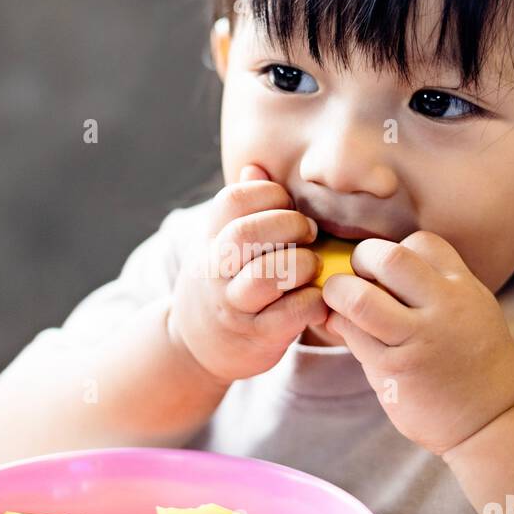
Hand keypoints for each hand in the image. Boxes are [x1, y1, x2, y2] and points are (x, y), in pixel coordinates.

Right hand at [167, 163, 328, 385]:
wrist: (195, 346)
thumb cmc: (223, 283)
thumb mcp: (219, 243)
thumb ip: (240, 208)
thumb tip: (256, 167)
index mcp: (208, 238)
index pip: (233, 200)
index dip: (268, 194)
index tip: (288, 205)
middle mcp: (214, 269)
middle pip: (246, 233)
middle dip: (288, 225)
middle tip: (309, 232)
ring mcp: (233, 305)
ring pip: (266, 276)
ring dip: (301, 264)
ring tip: (313, 264)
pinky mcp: (256, 336)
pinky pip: (289, 314)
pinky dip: (312, 301)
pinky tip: (318, 296)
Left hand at [321, 231, 513, 456]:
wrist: (494, 421)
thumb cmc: (475, 363)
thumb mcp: (474, 311)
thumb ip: (437, 287)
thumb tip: (381, 269)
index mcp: (464, 289)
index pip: (421, 243)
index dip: (394, 249)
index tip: (386, 271)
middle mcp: (444, 309)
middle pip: (388, 258)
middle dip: (361, 260)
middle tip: (354, 279)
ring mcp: (419, 340)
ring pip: (359, 298)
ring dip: (337, 294)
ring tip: (339, 303)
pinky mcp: (395, 370)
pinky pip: (353, 336)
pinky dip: (340, 326)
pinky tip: (347, 332)